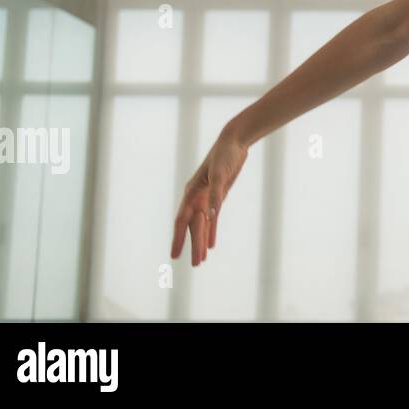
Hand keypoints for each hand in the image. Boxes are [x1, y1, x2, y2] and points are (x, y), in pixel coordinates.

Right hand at [170, 126, 248, 266]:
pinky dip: (211, 231)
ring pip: (202, 225)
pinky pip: (212, 219)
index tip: (174, 255)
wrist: (234, 142)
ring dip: (201, 241)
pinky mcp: (218, 197)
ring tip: (201, 260)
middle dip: (193, 245)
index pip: (182, 221)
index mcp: (192, 193)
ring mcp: (207, 198)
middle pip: (193, 227)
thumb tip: (212, 216)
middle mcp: (196, 197)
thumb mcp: (221, 174)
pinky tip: (210, 244)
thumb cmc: (224, 155)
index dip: (178, 238)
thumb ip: (217, 195)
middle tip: (196, 265)